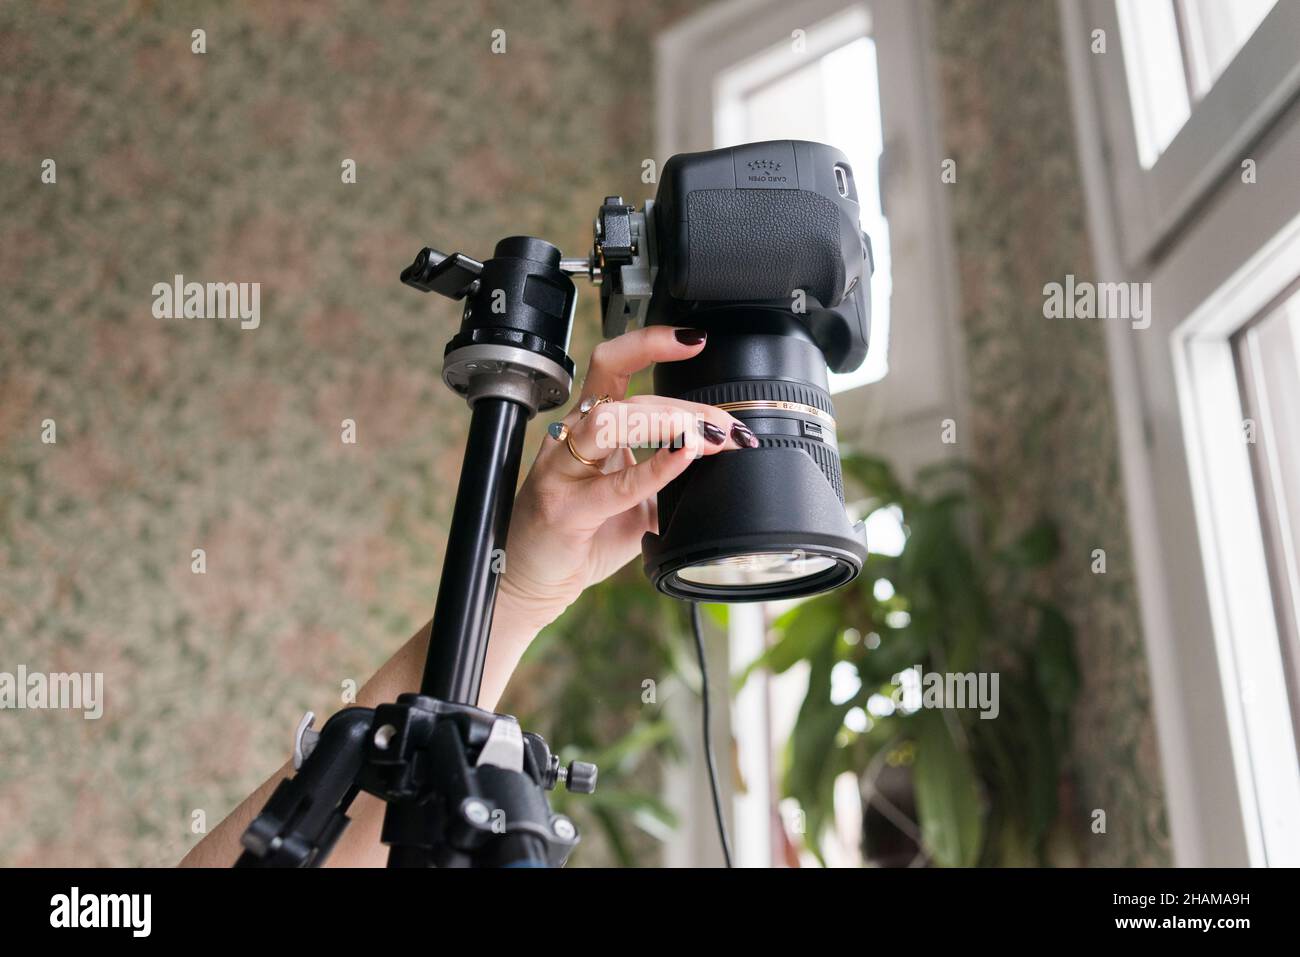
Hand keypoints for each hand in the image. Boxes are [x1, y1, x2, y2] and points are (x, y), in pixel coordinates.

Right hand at [495, 325, 758, 633]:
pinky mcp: (566, 509)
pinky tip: (686, 456)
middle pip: (628, 398)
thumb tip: (721, 465)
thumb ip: (667, 478)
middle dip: (686, 407)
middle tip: (729, 426)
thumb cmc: (580, 538)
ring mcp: (564, 472)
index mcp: (586, 426)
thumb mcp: (634, 500)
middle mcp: (571, 440)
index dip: (651, 343)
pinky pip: (616, 483)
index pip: (613, 365)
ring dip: (671, 424)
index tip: (694, 340)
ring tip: (712, 438)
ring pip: (613, 423)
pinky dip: (657, 466)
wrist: (531, 582)